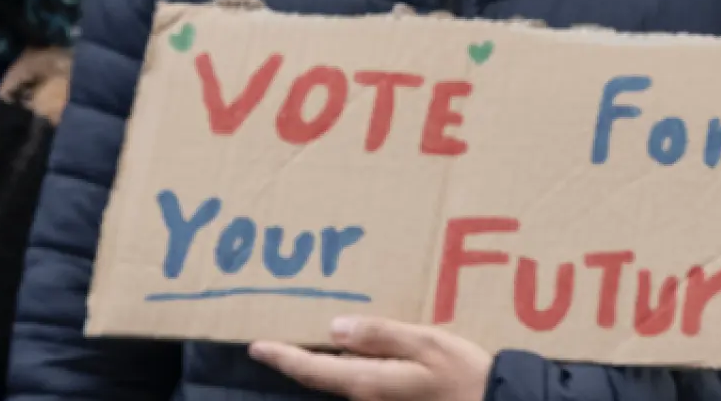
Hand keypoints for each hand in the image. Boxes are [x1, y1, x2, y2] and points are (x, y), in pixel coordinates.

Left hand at [250, 316, 493, 400]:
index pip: (312, 370)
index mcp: (369, 381)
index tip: (256, 346)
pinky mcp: (392, 400)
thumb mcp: (425, 344)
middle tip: (278, 337)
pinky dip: (349, 365)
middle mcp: (367, 397)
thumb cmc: (463, 374)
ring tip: (313, 337)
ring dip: (325, 362)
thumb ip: (380, 335)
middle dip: (299, 358)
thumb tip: (334, 328)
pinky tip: (354, 349)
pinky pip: (360, 381)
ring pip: (341, 379)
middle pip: (322, 377)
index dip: (283, 357)